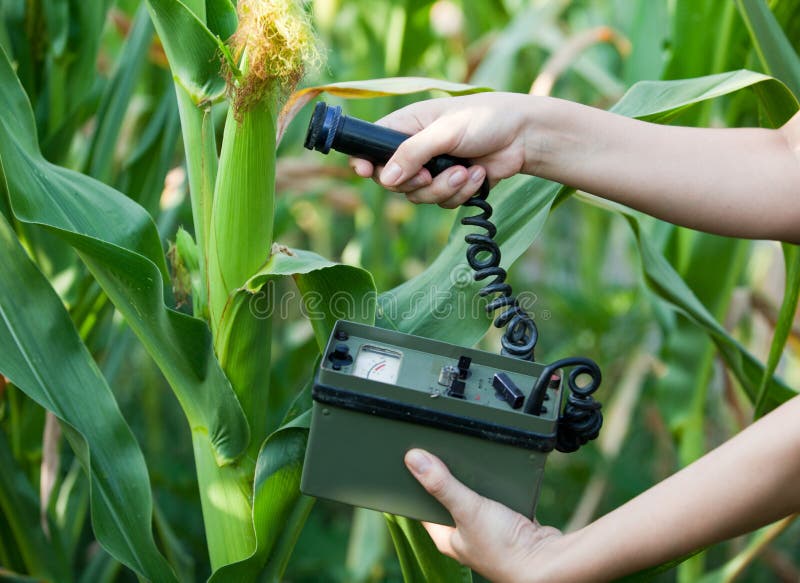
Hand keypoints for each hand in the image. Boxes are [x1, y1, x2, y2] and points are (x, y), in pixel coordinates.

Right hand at [350, 93, 538, 207]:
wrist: (524, 136)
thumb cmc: (485, 119)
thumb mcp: (445, 131)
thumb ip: (413, 153)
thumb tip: (385, 178)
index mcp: (407, 126)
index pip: (372, 147)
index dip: (365, 162)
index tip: (365, 172)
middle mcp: (415, 149)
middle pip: (393, 182)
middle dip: (415, 182)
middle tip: (430, 173)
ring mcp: (433, 170)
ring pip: (419, 197)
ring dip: (444, 189)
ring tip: (466, 172)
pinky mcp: (451, 186)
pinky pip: (443, 202)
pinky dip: (462, 193)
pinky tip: (477, 174)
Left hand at [404, 448, 562, 582]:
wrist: (546, 560)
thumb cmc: (505, 548)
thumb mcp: (468, 510)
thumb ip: (441, 485)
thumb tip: (413, 460)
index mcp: (446, 537)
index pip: (422, 506)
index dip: (417, 483)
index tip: (413, 459)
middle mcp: (464, 534)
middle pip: (448, 497)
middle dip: (448, 476)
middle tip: (443, 451)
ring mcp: (487, 527)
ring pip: (474, 495)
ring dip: (475, 479)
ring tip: (470, 458)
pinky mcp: (508, 519)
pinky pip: (497, 495)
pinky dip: (497, 483)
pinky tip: (496, 470)